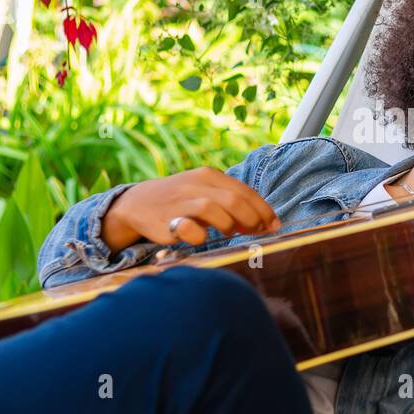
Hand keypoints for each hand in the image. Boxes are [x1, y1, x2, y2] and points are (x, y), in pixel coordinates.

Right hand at [101, 167, 281, 250]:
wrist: (138, 202)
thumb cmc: (182, 199)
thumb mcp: (206, 191)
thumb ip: (233, 203)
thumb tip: (265, 222)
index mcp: (209, 175)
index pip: (244, 191)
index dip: (264, 209)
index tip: (274, 225)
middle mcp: (195, 185)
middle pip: (234, 200)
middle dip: (252, 219)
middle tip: (257, 232)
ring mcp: (180, 202)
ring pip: (214, 210)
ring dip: (229, 225)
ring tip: (229, 232)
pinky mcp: (167, 220)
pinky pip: (189, 229)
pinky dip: (200, 236)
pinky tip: (202, 238)